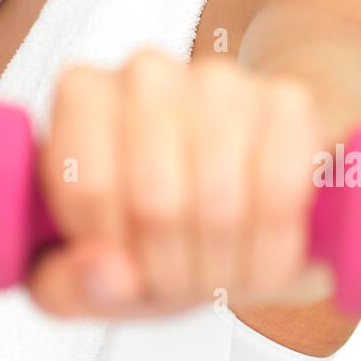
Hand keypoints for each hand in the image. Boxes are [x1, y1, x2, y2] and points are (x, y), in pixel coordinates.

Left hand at [25, 45, 333, 320]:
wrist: (249, 189)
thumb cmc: (159, 227)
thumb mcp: (97, 273)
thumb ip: (72, 287)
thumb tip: (102, 270)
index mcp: (82, 94)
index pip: (89, 187)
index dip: (112, 255)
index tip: (127, 270)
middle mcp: (146, 73)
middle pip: (155, 201)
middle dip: (172, 271)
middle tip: (180, 282)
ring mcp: (220, 78)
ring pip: (220, 202)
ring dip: (224, 267)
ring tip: (220, 271)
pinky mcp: (288, 97)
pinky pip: (281, 191)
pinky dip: (274, 247)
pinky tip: (264, 253)